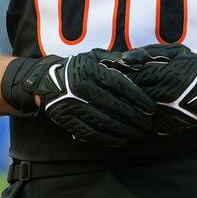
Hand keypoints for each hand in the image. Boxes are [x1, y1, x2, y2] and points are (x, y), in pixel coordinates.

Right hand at [2, 50, 156, 146]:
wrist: (45, 80)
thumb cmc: (76, 68)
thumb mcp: (93, 57)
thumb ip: (115, 59)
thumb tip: (137, 63)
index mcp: (91, 70)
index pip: (120, 86)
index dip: (138, 99)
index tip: (151, 108)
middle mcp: (81, 87)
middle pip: (114, 106)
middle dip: (135, 118)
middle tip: (147, 125)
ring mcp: (73, 105)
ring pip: (104, 122)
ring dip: (124, 130)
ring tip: (137, 133)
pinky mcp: (66, 120)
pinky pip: (89, 133)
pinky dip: (106, 139)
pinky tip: (119, 140)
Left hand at [119, 43, 196, 134]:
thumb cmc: (196, 67)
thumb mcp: (175, 52)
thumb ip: (149, 53)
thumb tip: (124, 58)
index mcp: (163, 76)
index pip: (132, 78)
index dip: (119, 75)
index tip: (109, 71)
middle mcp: (162, 96)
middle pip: (132, 94)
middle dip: (122, 89)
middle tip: (111, 84)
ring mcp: (164, 113)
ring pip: (136, 109)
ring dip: (128, 103)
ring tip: (123, 95)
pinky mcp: (167, 126)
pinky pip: (146, 120)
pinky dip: (140, 114)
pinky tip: (139, 108)